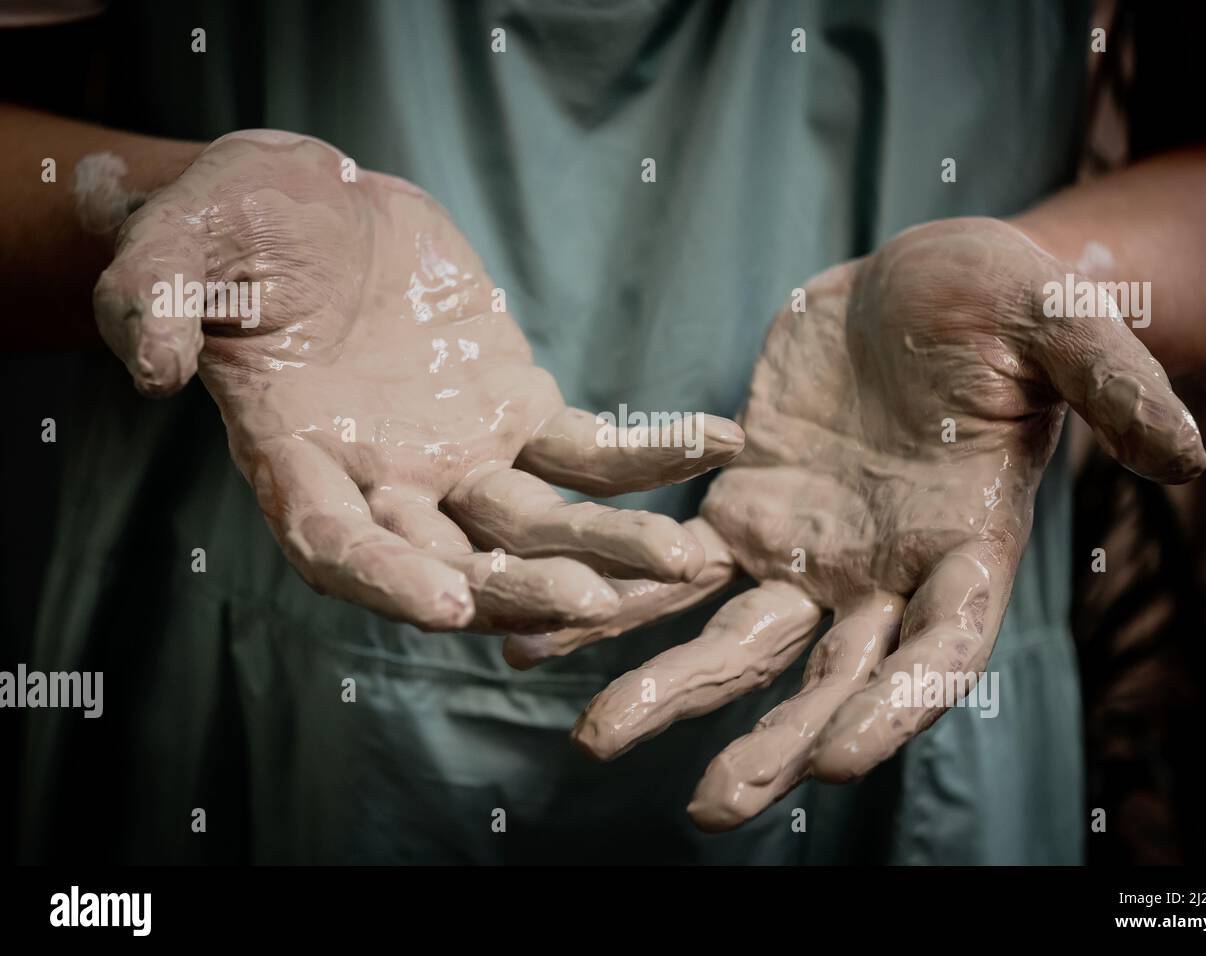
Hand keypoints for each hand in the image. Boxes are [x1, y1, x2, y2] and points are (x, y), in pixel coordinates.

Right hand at [93, 131, 742, 631]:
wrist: (320, 205)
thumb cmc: (241, 221)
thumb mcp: (178, 243)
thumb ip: (152, 299)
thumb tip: (145, 364)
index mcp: (297, 460)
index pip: (337, 544)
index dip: (389, 581)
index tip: (452, 606)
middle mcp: (384, 480)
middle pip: (455, 560)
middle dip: (527, 586)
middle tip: (599, 603)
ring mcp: (458, 454)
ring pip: (538, 522)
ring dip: (611, 545)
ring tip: (689, 559)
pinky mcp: (515, 409)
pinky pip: (589, 446)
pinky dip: (650, 450)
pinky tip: (719, 440)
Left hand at [530, 217, 1204, 829]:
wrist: (916, 281)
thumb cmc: (1000, 300)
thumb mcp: (1058, 321)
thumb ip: (1110, 382)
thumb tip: (1184, 453)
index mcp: (965, 548)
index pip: (939, 651)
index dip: (892, 709)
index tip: (832, 758)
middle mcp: (881, 572)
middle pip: (826, 675)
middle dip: (768, 737)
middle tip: (708, 802)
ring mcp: (807, 548)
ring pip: (735, 636)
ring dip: (669, 685)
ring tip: (596, 735)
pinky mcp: (743, 507)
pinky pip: (673, 565)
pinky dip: (619, 597)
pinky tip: (547, 631)